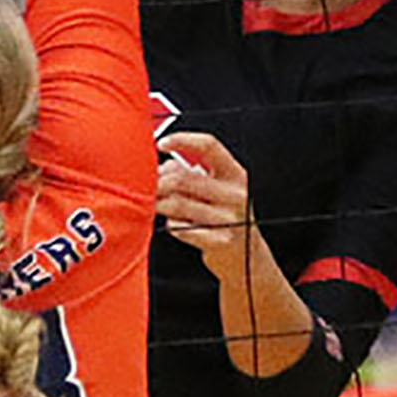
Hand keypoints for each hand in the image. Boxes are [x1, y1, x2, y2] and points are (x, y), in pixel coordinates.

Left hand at [156, 131, 254, 283]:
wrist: (247, 256)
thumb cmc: (225, 215)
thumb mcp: (218, 188)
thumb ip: (192, 172)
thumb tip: (164, 167)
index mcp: (236, 174)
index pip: (208, 146)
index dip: (182, 140)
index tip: (161, 144)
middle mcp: (236, 194)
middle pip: (184, 178)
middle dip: (159, 181)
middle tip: (149, 185)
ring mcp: (228, 219)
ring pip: (177, 203)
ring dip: (159, 202)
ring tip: (157, 202)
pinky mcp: (218, 241)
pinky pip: (179, 227)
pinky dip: (170, 222)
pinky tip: (175, 221)